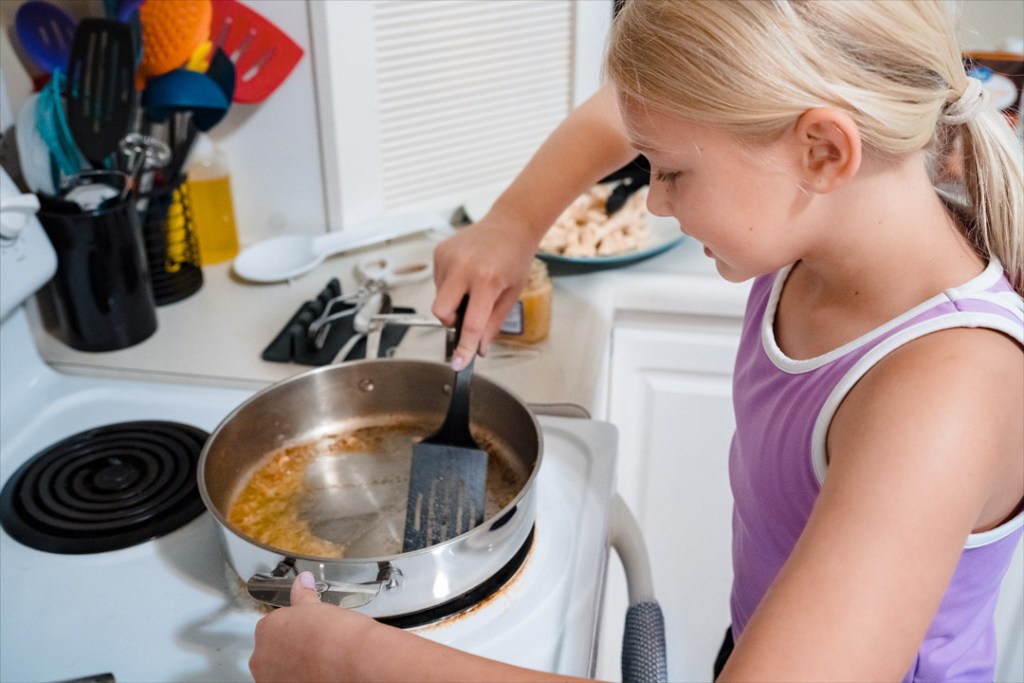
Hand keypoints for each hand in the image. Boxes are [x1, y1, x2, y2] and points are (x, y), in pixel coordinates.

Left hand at [249, 572, 374, 681]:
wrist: (353, 663)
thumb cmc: (337, 636)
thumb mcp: (318, 607)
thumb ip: (304, 595)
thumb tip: (303, 580)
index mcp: (267, 628)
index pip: (276, 626)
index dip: (296, 628)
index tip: (311, 630)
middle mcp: (261, 656)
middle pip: (274, 649)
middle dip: (292, 648)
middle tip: (317, 646)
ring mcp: (270, 679)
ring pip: (280, 670)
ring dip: (294, 666)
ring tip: (320, 662)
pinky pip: (289, 682)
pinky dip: (301, 679)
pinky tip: (319, 675)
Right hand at [432, 216, 539, 369]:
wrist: (510, 224)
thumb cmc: (515, 256)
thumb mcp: (512, 294)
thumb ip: (493, 323)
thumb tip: (478, 348)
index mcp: (486, 279)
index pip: (470, 324)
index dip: (464, 348)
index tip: (459, 363)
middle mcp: (463, 267)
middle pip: (440, 312)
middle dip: (450, 321)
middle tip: (468, 313)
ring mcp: (447, 258)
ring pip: (438, 297)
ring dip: (453, 300)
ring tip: (474, 284)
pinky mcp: (439, 252)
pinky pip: (438, 282)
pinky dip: (450, 285)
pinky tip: (466, 273)